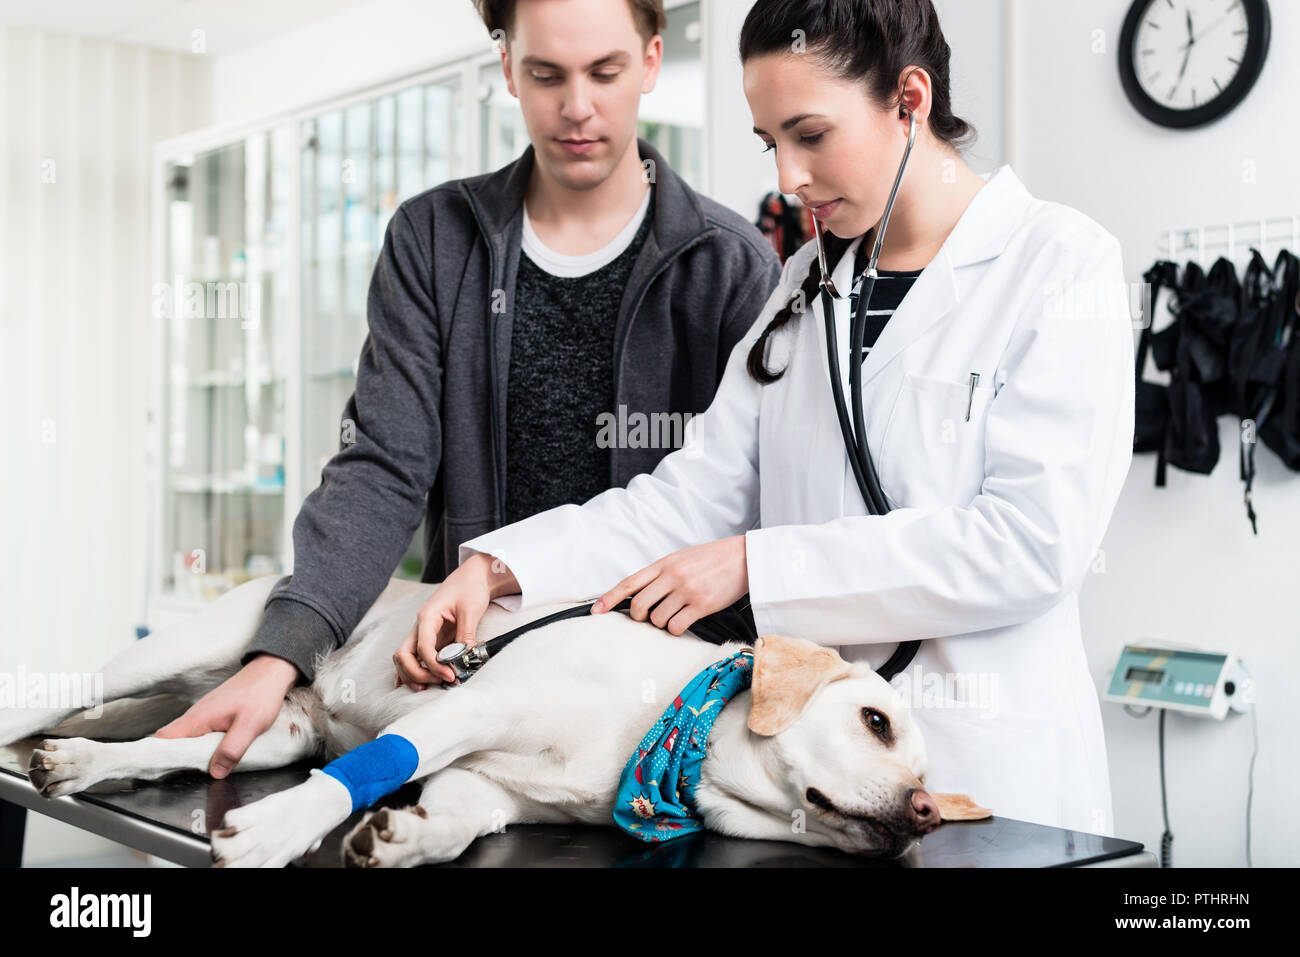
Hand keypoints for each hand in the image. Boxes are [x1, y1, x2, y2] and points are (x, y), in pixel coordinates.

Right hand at [153, 654, 299, 778]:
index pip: (162, 740)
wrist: (271, 671)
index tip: (153, 775)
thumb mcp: (249, 726)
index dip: (155, 758)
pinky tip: (210, 758)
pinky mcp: (214, 715)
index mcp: (197, 719)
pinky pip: (199, 734)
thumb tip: (215, 773)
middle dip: (171, 761)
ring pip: (187, 739)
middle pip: (172, 742)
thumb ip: (231, 751)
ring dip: (188, 756)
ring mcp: (204, 715)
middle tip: (176, 781)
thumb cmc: (260, 694)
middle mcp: (195, 716)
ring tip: (193, 774)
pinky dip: (201, 747)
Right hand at [392, 553, 518, 689]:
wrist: (471, 577)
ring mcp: (422, 632)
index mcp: (427, 616)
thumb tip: (465, 658)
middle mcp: (420, 626)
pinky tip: (414, 684)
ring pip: (404, 658)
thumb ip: (466, 635)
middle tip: (441, 681)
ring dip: (413, 674)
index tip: (451, 675)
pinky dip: (410, 670)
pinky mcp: (429, 637)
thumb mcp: (471, 610)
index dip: (434, 665)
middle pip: (404, 655)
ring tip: (429, 686)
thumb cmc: (470, 588)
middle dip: (417, 673)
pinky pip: (413, 656)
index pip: (422, 648)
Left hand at [589, 536, 749, 635]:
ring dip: (662, 624)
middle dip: (639, 617)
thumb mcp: (682, 558)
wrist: (743, 557)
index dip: (609, 598)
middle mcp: (672, 576)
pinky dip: (676, 629)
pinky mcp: (701, 605)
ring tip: (675, 615)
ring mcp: (686, 591)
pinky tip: (685, 622)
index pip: (629, 583)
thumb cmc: (712, 559)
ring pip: (658, 619)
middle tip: (649, 617)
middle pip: (639, 606)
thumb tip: (641, 594)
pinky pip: (677, 626)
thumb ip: (662, 574)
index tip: (596, 610)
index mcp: (664, 564)